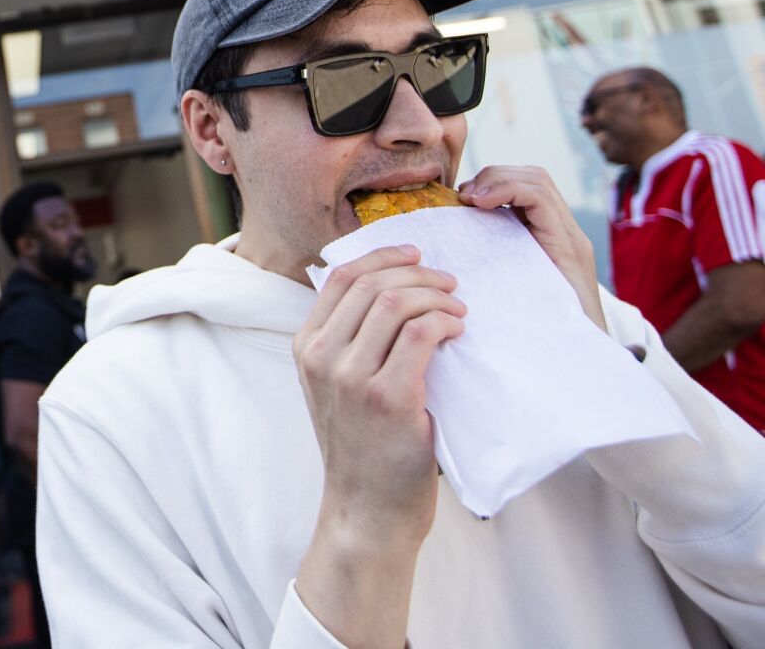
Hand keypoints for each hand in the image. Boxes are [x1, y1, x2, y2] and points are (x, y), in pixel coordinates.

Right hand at [293, 245, 465, 549]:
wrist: (366, 510)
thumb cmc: (361, 446)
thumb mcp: (334, 387)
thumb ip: (347, 342)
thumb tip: (387, 288)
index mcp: (306, 347)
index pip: (342, 276)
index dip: (383, 255)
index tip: (416, 254)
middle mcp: (322, 357)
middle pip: (373, 282)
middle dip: (418, 272)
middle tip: (448, 283)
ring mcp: (352, 378)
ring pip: (398, 302)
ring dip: (437, 296)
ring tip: (458, 308)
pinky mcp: (389, 398)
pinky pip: (422, 335)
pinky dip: (445, 323)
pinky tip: (458, 332)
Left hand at [458, 166, 604, 329]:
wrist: (574, 356)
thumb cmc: (534, 328)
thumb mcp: (507, 285)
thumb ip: (494, 260)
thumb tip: (451, 249)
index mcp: (551, 237)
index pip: (529, 185)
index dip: (494, 180)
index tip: (464, 198)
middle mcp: (565, 232)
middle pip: (533, 176)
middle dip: (494, 175)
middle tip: (464, 196)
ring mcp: (570, 238)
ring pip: (538, 180)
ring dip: (497, 180)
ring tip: (471, 198)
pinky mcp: (569, 248)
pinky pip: (540, 199)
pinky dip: (507, 191)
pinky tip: (482, 204)